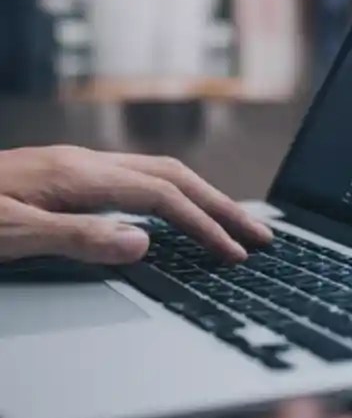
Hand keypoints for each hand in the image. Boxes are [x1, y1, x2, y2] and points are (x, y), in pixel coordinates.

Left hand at [0, 146, 271, 263]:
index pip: (162, 196)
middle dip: (222, 203)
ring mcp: (71, 168)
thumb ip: (78, 237)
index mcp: (76, 174)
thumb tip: (145, 241)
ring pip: (157, 173)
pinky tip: (176, 216)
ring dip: (202, 198)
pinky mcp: (62, 179)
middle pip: (172, 175)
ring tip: (234, 223)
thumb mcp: (9, 236)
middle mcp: (81, 163)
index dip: (205, 224)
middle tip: (260, 234)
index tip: (235, 253)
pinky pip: (136, 181)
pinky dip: (173, 197)